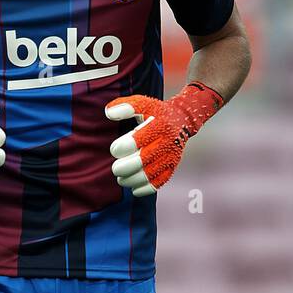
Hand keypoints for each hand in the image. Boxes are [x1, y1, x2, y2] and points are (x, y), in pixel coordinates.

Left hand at [105, 81, 222, 195]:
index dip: (123, 148)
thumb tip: (109, 113)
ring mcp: (172, 155)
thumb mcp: (144, 103)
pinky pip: (160, 181)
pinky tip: (134, 188)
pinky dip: (146, 188)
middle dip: (125, 167)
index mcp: (160, 125)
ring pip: (150, 173)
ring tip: (121, 179)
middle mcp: (168, 141)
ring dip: (132, 180)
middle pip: (143, 160)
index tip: (115, 150)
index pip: (138, 140)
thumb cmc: (157, 112)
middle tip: (116, 168)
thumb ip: (126, 106)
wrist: (183, 120)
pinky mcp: (173, 166)